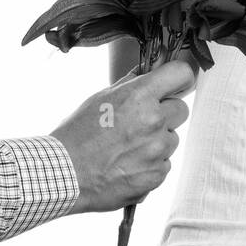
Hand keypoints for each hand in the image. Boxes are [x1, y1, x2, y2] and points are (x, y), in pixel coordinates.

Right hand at [51, 58, 196, 213]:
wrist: (64, 174)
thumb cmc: (77, 135)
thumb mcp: (101, 98)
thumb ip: (131, 83)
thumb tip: (150, 69)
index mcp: (139, 96)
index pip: (182, 74)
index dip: (180, 78)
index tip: (175, 84)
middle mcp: (153, 121)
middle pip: (181, 109)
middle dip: (165, 113)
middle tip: (140, 122)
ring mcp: (157, 151)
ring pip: (172, 139)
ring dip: (157, 141)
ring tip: (127, 147)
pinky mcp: (156, 176)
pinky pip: (164, 164)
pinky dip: (150, 165)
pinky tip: (127, 165)